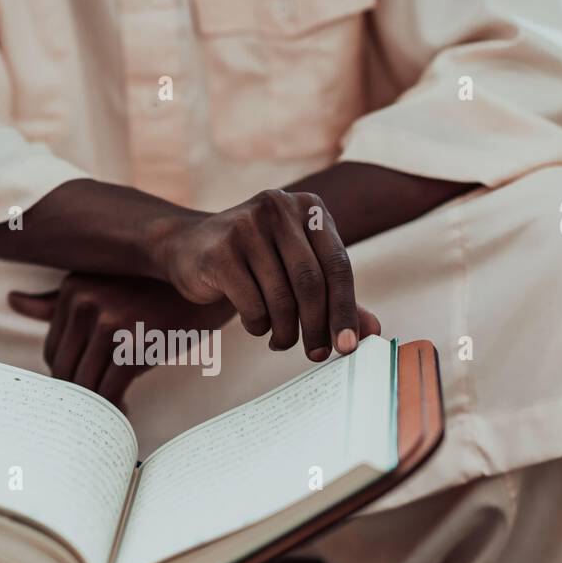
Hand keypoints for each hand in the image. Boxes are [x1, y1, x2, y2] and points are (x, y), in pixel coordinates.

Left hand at [8, 275, 235, 405]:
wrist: (211, 285)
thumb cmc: (156, 290)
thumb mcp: (104, 285)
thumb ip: (57, 299)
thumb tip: (12, 301)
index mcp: (73, 288)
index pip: (54, 351)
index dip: (71, 379)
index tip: (92, 391)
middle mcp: (85, 302)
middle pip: (65, 370)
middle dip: (80, 397)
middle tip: (98, 413)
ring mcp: (110, 322)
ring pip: (85, 384)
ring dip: (96, 409)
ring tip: (111, 419)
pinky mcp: (133, 344)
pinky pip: (110, 391)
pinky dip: (114, 411)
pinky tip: (125, 415)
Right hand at [152, 189, 379, 360]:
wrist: (189, 247)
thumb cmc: (256, 262)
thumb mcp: (298, 269)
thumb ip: (335, 297)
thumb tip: (373, 332)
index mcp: (309, 208)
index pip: (338, 265)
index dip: (345, 310)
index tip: (347, 347)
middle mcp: (279, 208)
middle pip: (311, 282)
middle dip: (316, 327)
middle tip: (316, 355)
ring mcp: (246, 226)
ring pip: (281, 297)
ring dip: (285, 332)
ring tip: (281, 341)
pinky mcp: (220, 251)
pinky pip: (251, 304)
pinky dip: (258, 326)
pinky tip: (256, 326)